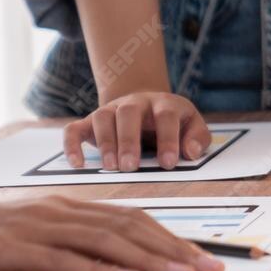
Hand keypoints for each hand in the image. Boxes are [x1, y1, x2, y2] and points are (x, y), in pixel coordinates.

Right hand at [0, 198, 225, 270]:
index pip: (134, 218)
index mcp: (71, 206)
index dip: (172, 236)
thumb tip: (117, 265)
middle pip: (131, 226)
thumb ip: (74, 244)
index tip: (204, 256)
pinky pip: (65, 258)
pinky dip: (98, 269)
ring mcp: (41, 227)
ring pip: (106, 240)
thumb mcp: (38, 234)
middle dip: (175, 247)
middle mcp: (63, 211)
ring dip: (148, 258)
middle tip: (210, 267)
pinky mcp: (17, 248)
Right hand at [66, 91, 209, 170]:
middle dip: (129, 140)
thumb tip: (191, 152)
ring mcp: (110, 110)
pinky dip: (72, 144)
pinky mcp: (90, 122)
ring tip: (111, 167)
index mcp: (163, 103)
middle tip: (131, 166)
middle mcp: (135, 103)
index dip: (168, 139)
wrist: (145, 105)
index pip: (166, 116)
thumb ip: (198, 138)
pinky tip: (78, 163)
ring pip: (102, 118)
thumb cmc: (173, 122)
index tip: (168, 163)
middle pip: (129, 113)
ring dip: (105, 142)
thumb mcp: (192, 126)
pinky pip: (74, 129)